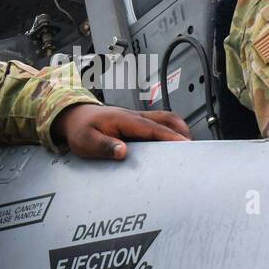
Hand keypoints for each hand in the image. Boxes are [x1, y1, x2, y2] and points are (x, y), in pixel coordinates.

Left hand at [52, 103, 189, 159]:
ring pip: (166, 118)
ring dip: (180, 130)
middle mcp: (134, 116)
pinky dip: (172, 130)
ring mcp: (138, 118)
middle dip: (183, 133)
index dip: (171, 137)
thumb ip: (104, 146)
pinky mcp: (138, 123)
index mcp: (124, 119)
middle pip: (167, 119)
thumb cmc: (81, 129)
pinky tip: (174, 143)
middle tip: (194, 150)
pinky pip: (160, 123)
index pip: (153, 128)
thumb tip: (123, 151)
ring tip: (188, 148)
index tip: (185, 145)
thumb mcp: (86, 141)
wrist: (74, 116)